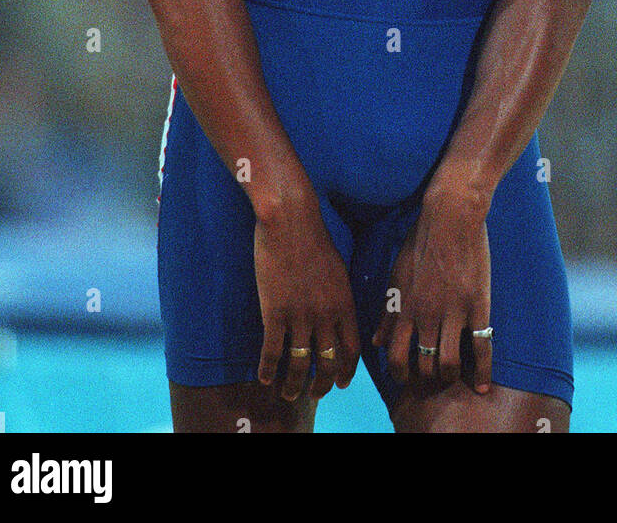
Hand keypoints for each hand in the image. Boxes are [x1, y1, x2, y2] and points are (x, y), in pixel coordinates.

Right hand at [254, 200, 360, 401]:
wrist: (290, 221)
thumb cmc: (314, 240)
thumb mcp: (339, 270)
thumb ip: (340, 298)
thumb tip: (339, 317)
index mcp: (345, 304)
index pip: (352, 350)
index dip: (347, 372)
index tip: (342, 383)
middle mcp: (326, 315)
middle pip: (328, 363)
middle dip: (322, 385)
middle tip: (315, 394)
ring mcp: (300, 316)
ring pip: (299, 364)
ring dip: (294, 385)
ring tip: (288, 394)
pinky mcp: (274, 312)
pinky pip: (272, 351)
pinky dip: (268, 369)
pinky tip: (265, 377)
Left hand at [372, 192, 491, 393]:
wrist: (450, 217)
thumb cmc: (421, 242)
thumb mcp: (397, 275)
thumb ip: (387, 311)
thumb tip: (377, 341)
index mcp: (404, 308)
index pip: (396, 357)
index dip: (401, 374)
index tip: (407, 378)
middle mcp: (426, 316)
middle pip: (424, 365)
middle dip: (427, 378)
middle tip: (432, 377)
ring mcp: (453, 313)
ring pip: (449, 363)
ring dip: (450, 375)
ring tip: (454, 375)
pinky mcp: (477, 306)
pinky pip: (482, 348)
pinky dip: (483, 372)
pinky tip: (483, 384)